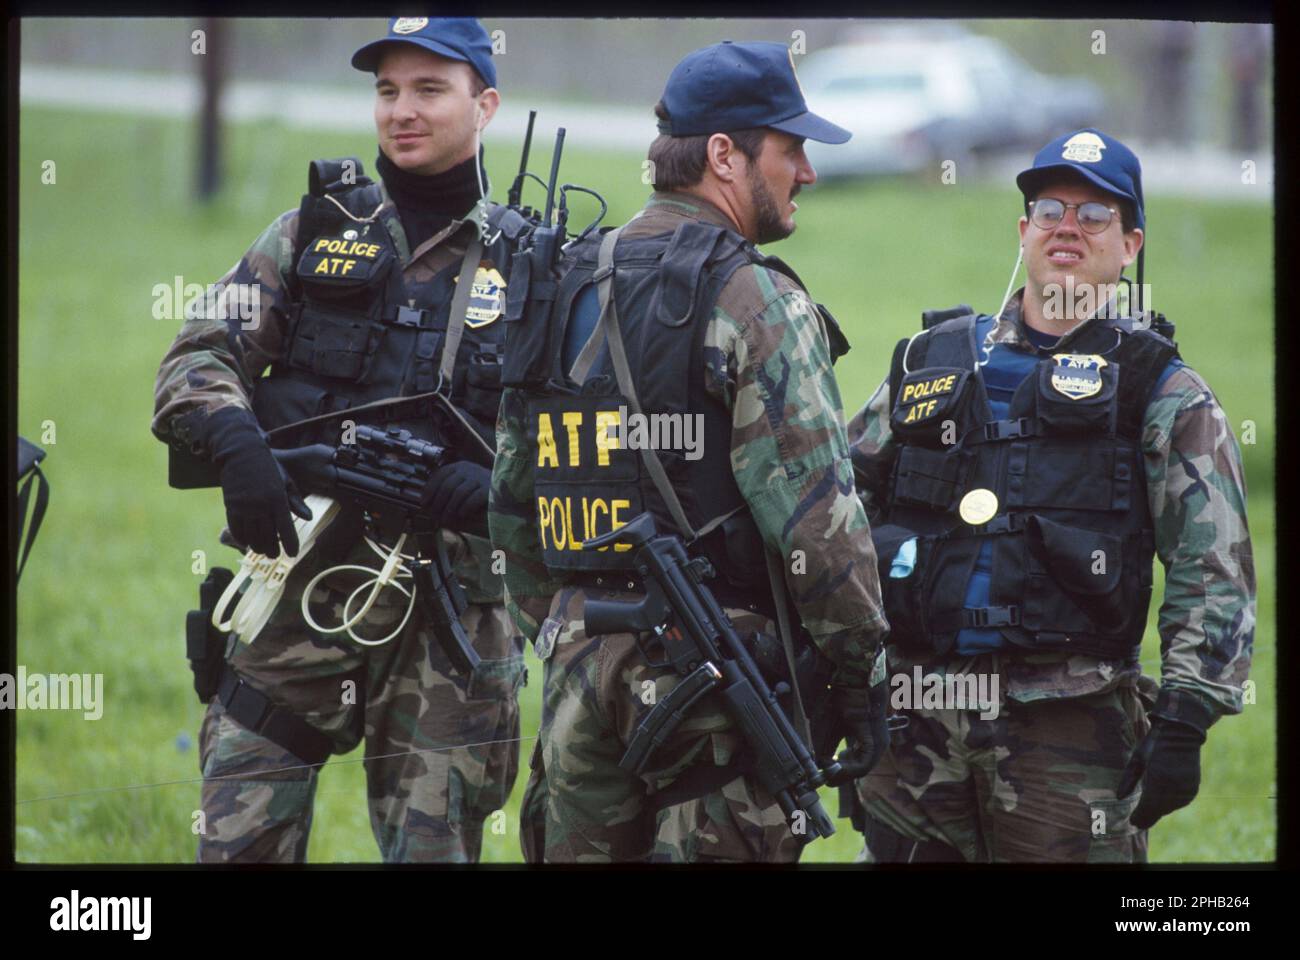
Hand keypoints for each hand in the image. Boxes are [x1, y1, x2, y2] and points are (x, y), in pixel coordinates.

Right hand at [201, 407, 310, 556]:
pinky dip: (241, 538)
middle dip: (272, 549)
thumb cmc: (267, 467)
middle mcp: (261, 505)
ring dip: (257, 546)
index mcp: (277, 498)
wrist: (241, 453)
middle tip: (275, 555)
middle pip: (267, 536)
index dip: (290, 543)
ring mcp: (244, 506)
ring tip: (262, 550)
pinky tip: (246, 543)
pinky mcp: (231, 506)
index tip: (293, 554)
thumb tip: (309, 518)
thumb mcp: (286, 480)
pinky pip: (235, 528)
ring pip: (251, 536)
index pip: (285, 528)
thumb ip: (296, 501)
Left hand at [420, 460, 490, 534]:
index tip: (424, 503)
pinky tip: (461, 515)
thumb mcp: (462, 486)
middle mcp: (469, 468)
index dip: (430, 489)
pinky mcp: (490, 488)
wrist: (506, 492)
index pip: (440, 475)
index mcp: (460, 466)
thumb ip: (447, 490)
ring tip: (446, 520)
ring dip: (449, 509)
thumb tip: (427, 503)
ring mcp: (480, 477)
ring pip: (458, 493)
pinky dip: (465, 507)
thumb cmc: (479, 492)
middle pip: (447, 486)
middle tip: (435, 517)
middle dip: (438, 503)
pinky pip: (473, 498)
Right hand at [829, 674, 889, 780]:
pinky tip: (836, 763)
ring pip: (863, 769)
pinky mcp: (876, 742)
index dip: (840, 771)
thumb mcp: (829, 728)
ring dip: (844, 773)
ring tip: (829, 770)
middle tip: (826, 776)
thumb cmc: (841, 702)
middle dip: (841, 774)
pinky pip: (864, 765)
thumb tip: (820, 765)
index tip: (826, 772)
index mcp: (869, 738)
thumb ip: (826, 748)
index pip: (857, 763)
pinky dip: (849, 768)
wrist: (854, 685)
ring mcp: (880, 743)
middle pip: (860, 768)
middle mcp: (878, 743)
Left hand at [1118, 716, 1205, 828]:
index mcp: (1158, 778)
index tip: (1132, 822)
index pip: (1148, 806)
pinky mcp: (1193, 787)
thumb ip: (1129, 780)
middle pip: (1158, 809)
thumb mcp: (1137, 759)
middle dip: (1148, 815)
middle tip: (1136, 822)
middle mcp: (1174, 786)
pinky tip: (1162, 803)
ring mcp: (1186, 788)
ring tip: (1147, 813)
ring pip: (1169, 807)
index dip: (1140, 816)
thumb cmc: (1154, 743)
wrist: (1182, 733)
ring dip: (1158, 810)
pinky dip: (1170, 804)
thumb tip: (1118, 798)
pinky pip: (1179, 802)